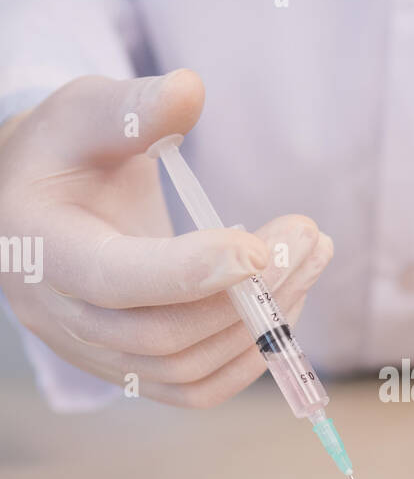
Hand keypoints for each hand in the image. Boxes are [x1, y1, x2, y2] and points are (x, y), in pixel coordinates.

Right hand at [0, 70, 332, 406]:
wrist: (37, 204)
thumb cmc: (63, 152)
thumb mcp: (84, 112)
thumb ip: (133, 107)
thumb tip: (190, 89)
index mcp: (40, 248)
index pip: (115, 281)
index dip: (190, 272)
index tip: (258, 246)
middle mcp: (60, 316)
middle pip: (163, 335)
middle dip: (248, 292)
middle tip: (307, 236)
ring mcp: (93, 353)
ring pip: (186, 368)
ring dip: (262, 322)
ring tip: (309, 258)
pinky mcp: (128, 370)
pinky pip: (194, 389)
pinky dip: (247, 358)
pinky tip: (285, 306)